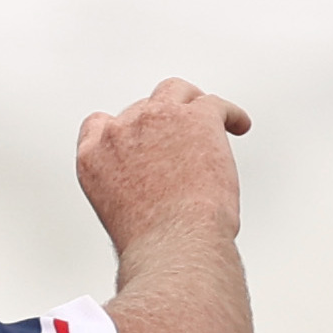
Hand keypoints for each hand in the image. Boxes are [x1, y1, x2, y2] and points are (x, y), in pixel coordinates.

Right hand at [75, 78, 249, 251]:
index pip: (99, 123)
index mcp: (93, 157)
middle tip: (182, 135)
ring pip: (177, 92)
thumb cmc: (150, 239)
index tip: (139, 135)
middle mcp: (120, 132)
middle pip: (143, 107)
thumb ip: (127, 185)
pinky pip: (217, 105)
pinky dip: (231, 115)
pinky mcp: (197, 117)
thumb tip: (154, 184)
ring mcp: (158, 118)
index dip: (122, 126)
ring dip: (192, 103)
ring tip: (211, 118)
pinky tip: (239, 125)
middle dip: (162, 119)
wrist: (173, 241)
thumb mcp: (117, 211)